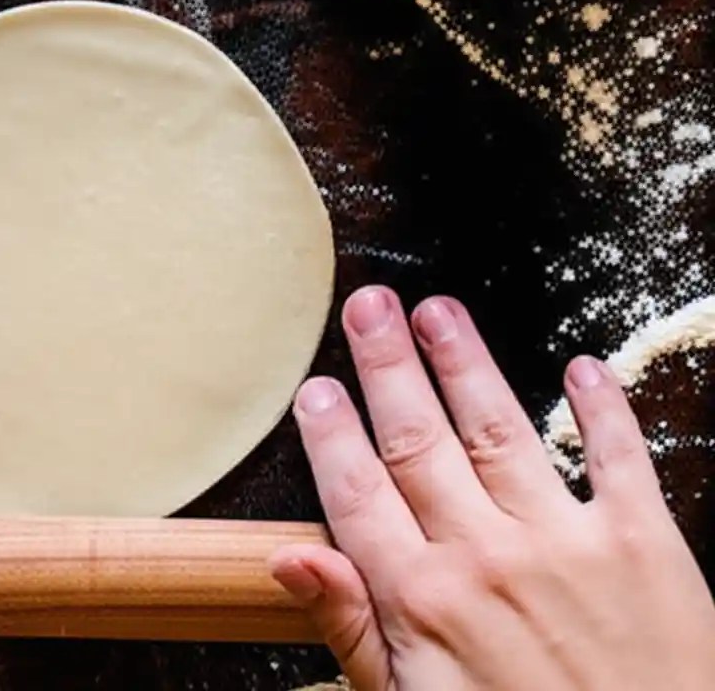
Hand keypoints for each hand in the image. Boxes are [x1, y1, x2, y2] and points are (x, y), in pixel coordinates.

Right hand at [272, 286, 714, 689]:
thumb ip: (351, 629)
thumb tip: (289, 562)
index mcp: (423, 600)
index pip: (358, 494)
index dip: (331, 435)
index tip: (315, 389)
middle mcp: (487, 556)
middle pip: (419, 442)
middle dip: (387, 367)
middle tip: (367, 307)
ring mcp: (566, 543)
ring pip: (500, 431)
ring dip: (466, 364)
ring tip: (438, 311)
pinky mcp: (645, 546)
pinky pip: (620, 460)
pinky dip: (603, 410)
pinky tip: (581, 367)